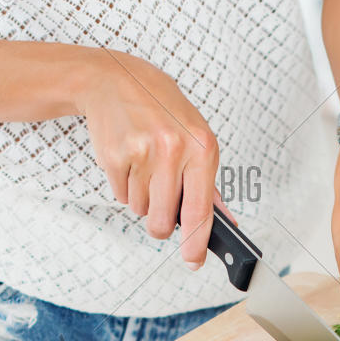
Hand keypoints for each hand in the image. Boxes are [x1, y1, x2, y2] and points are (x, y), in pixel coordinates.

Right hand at [80, 49, 221, 268]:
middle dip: (160, 223)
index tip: (194, 261)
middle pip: (164, 222)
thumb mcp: (196, 138)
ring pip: (141, 210)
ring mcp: (143, 153)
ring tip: (144, 165)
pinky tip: (129, 159)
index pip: (201, 210)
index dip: (196, 243)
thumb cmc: (161, 110)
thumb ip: (208, 184)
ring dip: (142, 198)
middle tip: (160, 202)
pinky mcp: (115, 156)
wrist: (116, 79)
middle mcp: (174, 150)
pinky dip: (124, 186)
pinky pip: (120, 196)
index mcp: (202, 148)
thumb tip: (224, 222)